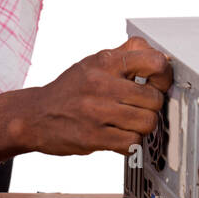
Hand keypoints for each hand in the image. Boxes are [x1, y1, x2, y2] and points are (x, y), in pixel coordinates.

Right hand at [18, 36, 173, 155]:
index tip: (159, 83)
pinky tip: (119, 135)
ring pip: (147, 122)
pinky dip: (130, 142)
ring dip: (142, 125)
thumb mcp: (93, 62)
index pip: (153, 61)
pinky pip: (132, 142)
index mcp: (104, 61)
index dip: (164, 75)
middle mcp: (101, 84)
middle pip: (154, 98)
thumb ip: (125, 55)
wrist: (34, 115)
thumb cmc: (69, 90)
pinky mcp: (94, 137)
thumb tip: (161, 57)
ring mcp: (97, 111)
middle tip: (140, 107)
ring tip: (129, 122)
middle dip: (152, 106)